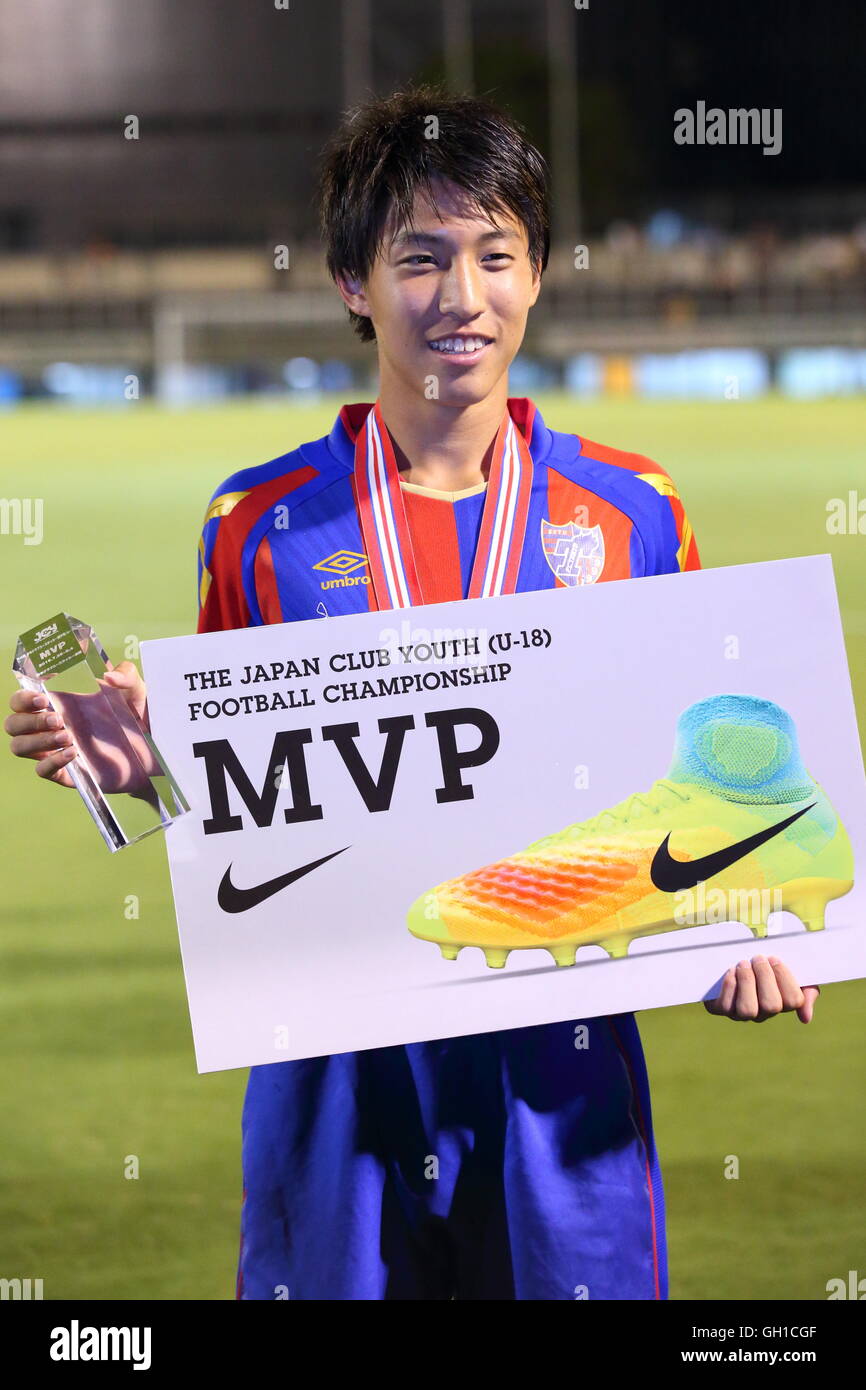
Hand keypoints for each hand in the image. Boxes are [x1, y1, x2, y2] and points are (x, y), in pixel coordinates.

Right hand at [5, 660, 151, 792]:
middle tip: (57, 718)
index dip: (23, 698)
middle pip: (13, 723)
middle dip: (28, 720)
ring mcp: (56, 750)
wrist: (154, 750)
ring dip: (37, 741)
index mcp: (59, 702)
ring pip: (20, 747)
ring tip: (67, 736)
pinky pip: (42, 770)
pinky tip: (72, 753)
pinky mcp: (67, 772)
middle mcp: (51, 726)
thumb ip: (126, 675)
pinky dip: (52, 762)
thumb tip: (109, 676)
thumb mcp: (136, 690)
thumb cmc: (136, 716)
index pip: (22, 699)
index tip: (43, 698)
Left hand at [704, 955, 819, 1023]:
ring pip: (748, 1010)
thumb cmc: (769, 964)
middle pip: (771, 1006)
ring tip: (744, 963)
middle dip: (765, 978)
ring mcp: (741, 1013)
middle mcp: (763, 1013)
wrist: (737, 957)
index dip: (785, 978)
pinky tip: (731, 970)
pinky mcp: (720, 1008)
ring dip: (747, 983)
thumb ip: (808, 991)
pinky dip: (729, 987)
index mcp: (784, 1002)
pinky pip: (725, 1006)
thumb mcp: (796, 971)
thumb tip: (805, 1018)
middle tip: (759, 958)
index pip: (794, 1001)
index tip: (775, 959)